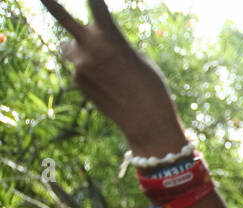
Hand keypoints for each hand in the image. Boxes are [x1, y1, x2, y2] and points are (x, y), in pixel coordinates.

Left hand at [40, 0, 184, 150]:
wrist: (146, 120)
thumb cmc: (150, 85)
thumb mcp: (137, 57)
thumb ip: (113, 43)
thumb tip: (94, 43)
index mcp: (111, 37)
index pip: (96, 5)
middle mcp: (91, 47)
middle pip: (63, 18)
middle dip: (51, 4)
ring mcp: (80, 64)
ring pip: (71, 47)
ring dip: (79, 49)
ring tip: (100, 65)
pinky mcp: (77, 79)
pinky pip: (79, 67)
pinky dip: (90, 72)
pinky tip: (107, 86)